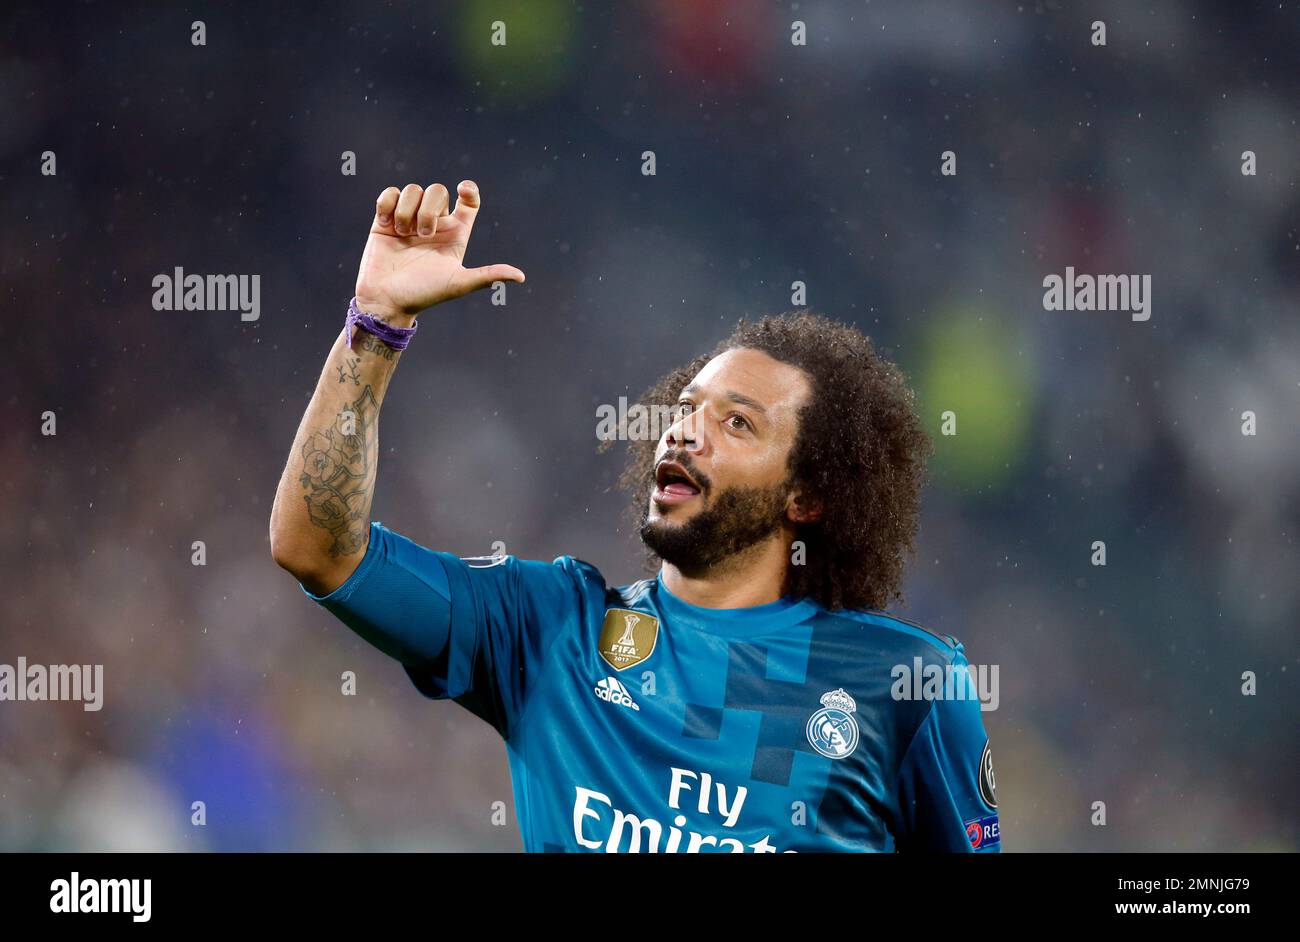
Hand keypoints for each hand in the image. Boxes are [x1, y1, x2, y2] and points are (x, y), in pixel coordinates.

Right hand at [353, 181, 524, 322]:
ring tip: (402, 234)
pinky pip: (391, 193)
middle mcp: (434, 224)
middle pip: (438, 190)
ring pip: (413, 190)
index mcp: (455, 234)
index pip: (469, 202)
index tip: (464, 189)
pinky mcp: (386, 219)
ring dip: (407, 210)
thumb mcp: (459, 283)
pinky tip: (387, 224)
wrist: (387, 300)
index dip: (470, 190)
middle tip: (423, 234)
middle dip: (430, 208)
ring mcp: (410, 220)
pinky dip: (388, 204)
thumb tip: (521, 277)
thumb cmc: (424, 294)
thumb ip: (488, 275)